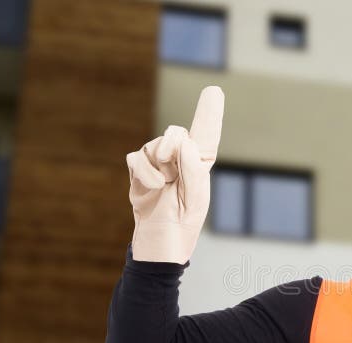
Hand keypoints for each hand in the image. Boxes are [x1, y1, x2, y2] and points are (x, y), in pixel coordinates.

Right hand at [126, 86, 223, 263]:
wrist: (158, 243)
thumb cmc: (182, 223)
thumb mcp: (195, 199)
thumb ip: (192, 169)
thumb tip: (181, 141)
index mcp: (199, 165)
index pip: (206, 135)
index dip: (209, 113)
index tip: (214, 90)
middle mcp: (179, 159)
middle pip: (175, 133)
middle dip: (171, 148)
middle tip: (171, 175)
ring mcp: (157, 163)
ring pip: (155, 145)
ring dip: (158, 166)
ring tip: (163, 188)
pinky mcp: (139, 170)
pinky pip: (137, 158)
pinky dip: (144, 173)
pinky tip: (152, 188)